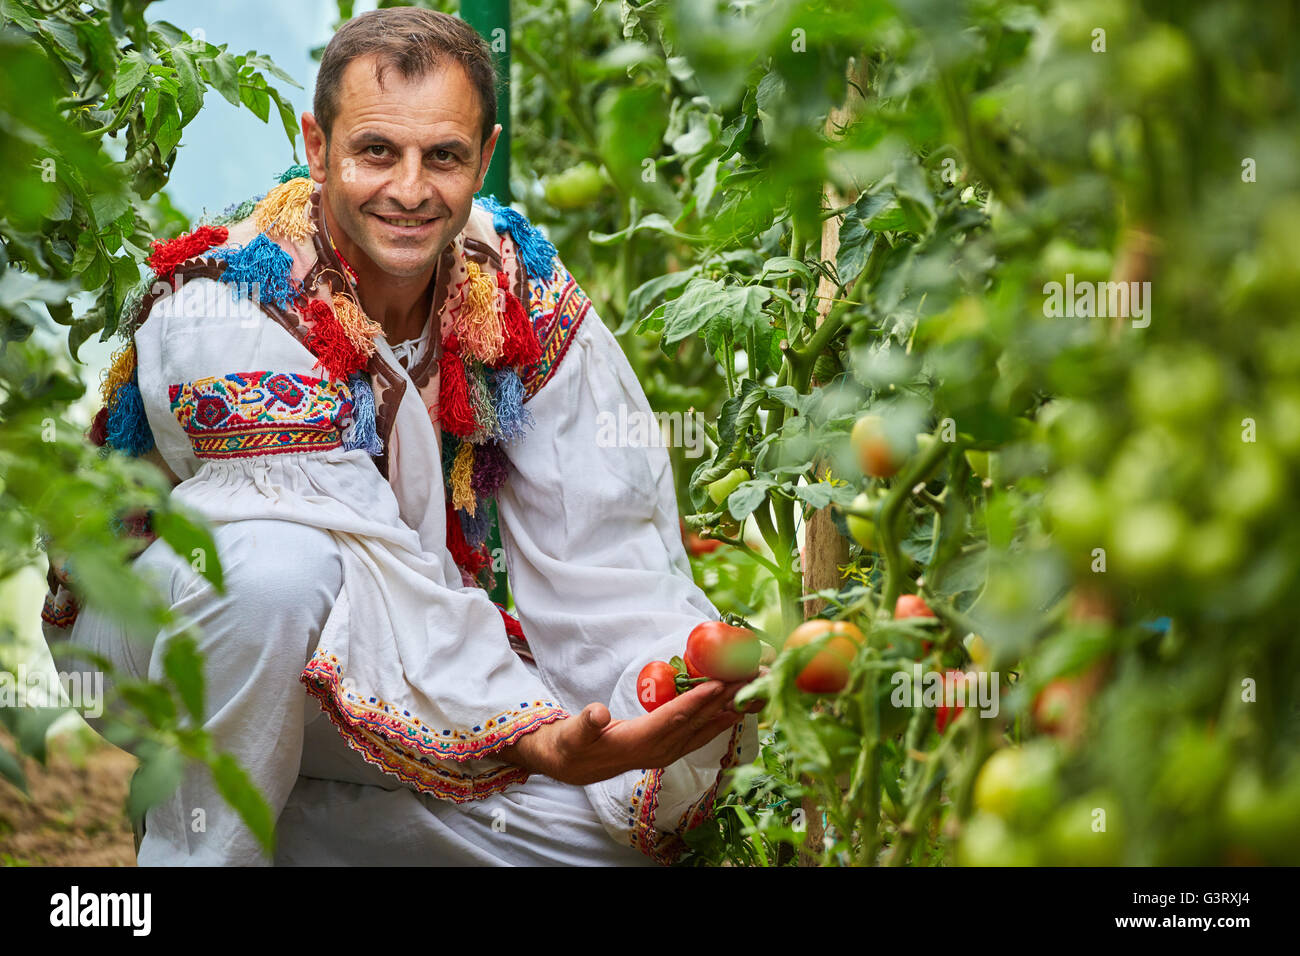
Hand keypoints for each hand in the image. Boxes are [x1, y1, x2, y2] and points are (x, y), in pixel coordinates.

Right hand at [499, 678, 756, 785]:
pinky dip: (718, 719)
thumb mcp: (572, 734)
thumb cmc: (572, 744)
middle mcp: (660, 750)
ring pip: (704, 728)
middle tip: (750, 676)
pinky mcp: (668, 750)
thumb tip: (598, 714)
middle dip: (725, 699)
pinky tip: (733, 710)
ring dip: (729, 709)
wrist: (571, 766)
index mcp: (639, 743)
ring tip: (753, 689)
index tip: (721, 682)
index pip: (674, 718)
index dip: (697, 701)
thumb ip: (585, 724)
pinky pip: (699, 733)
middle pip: (698, 721)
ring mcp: (667, 752)